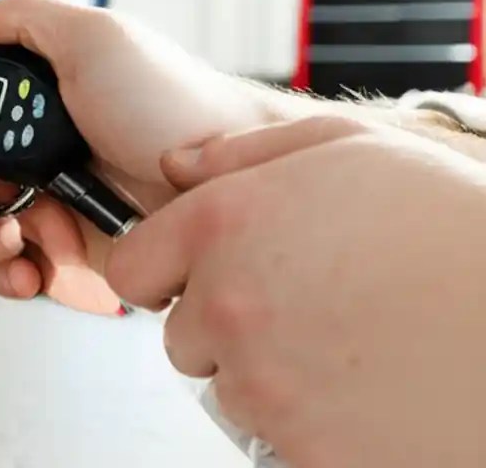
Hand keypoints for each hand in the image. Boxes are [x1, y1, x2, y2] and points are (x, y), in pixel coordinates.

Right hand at [0, 0, 284, 313]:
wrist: (232, 182)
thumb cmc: (180, 106)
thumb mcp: (98, 39)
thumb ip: (24, 20)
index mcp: (42, 103)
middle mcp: (45, 155)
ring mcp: (61, 208)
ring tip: (1, 235)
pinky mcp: (81, 258)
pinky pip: (23, 275)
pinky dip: (11, 276)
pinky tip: (29, 265)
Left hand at [107, 116, 485, 466]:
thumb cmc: (456, 234)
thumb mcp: (355, 149)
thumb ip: (246, 153)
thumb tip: (179, 166)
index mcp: (225, 224)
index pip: (134, 264)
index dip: (169, 268)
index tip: (203, 272)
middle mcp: (227, 303)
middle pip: (181, 332)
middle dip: (227, 323)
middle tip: (310, 305)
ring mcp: (259, 381)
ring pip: (228, 386)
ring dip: (272, 372)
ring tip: (354, 341)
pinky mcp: (296, 446)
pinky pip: (274, 435)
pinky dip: (311, 421)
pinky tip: (368, 386)